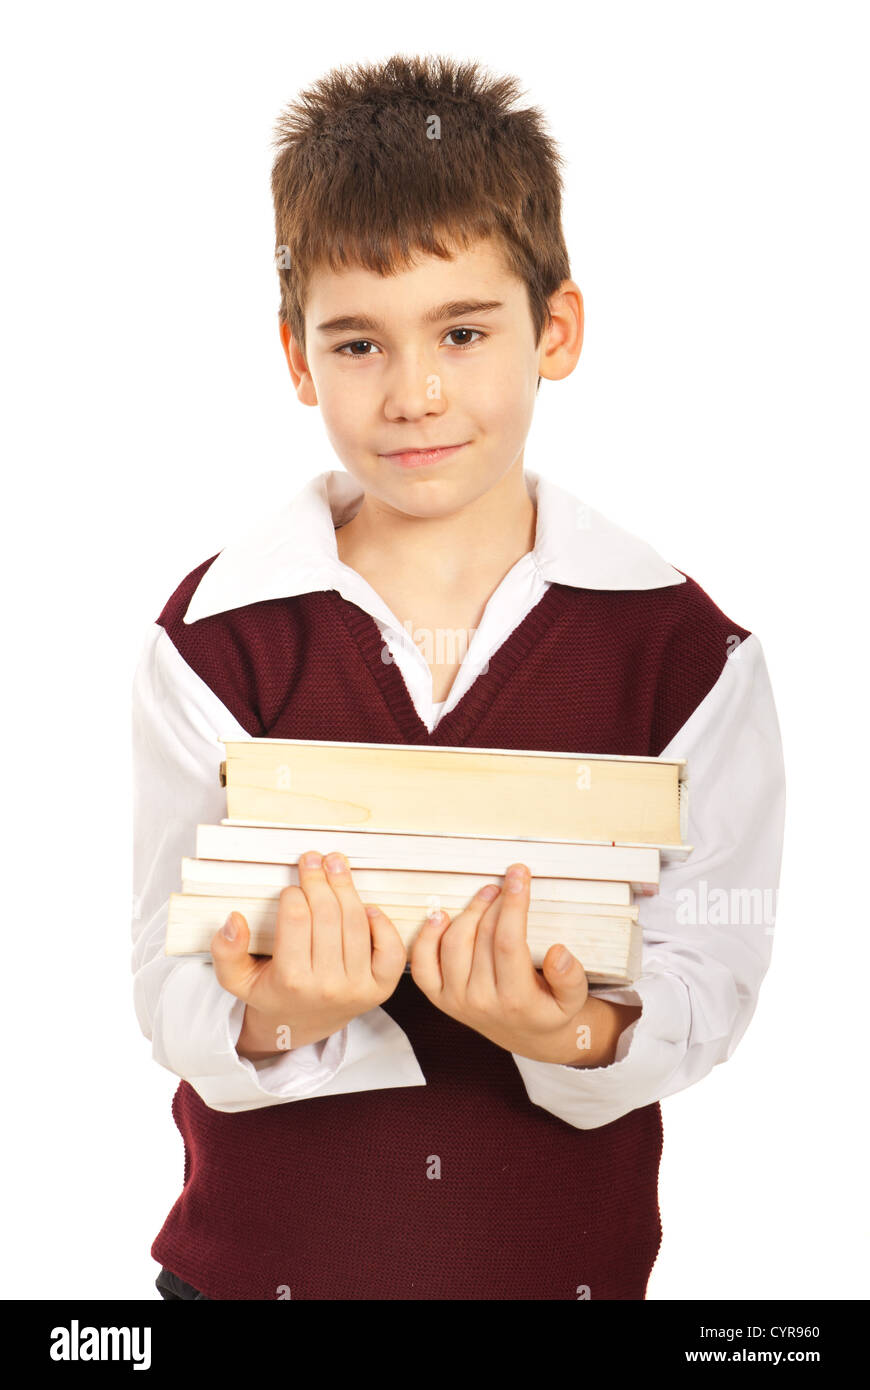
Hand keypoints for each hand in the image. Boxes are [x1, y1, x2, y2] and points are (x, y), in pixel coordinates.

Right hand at [210, 850, 406, 1056]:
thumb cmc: (271, 992)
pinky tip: (367, 906)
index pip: (296, 919)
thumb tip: (234, 919)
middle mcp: (328, 986)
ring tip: (335, 865)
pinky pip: (390, 950)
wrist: (302, 1024)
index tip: (290, 889)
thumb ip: (226, 951)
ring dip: (346, 887)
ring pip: (356, 923)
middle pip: (328, 915)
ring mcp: (357, 988)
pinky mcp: (380, 988)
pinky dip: (382, 923)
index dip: (293, 894)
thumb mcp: (237, 979)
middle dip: (319, 880)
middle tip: (313, 859)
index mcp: (291, 981)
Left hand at [409, 863, 594, 1064]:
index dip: (513, 904)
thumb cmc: (549, 1010)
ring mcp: (455, 1000)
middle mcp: (480, 1001)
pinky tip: (441, 915)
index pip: (508, 942)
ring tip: (488, 893)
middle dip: (496, 900)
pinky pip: (422, 964)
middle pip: (482, 936)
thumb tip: (558, 952)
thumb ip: (570, 978)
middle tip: (509, 879)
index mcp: (516, 1000)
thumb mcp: (573, 1000)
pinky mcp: (439, 997)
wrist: (526, 1037)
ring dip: (470, 910)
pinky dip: (426, 937)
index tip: (520, 876)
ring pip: (454, 943)